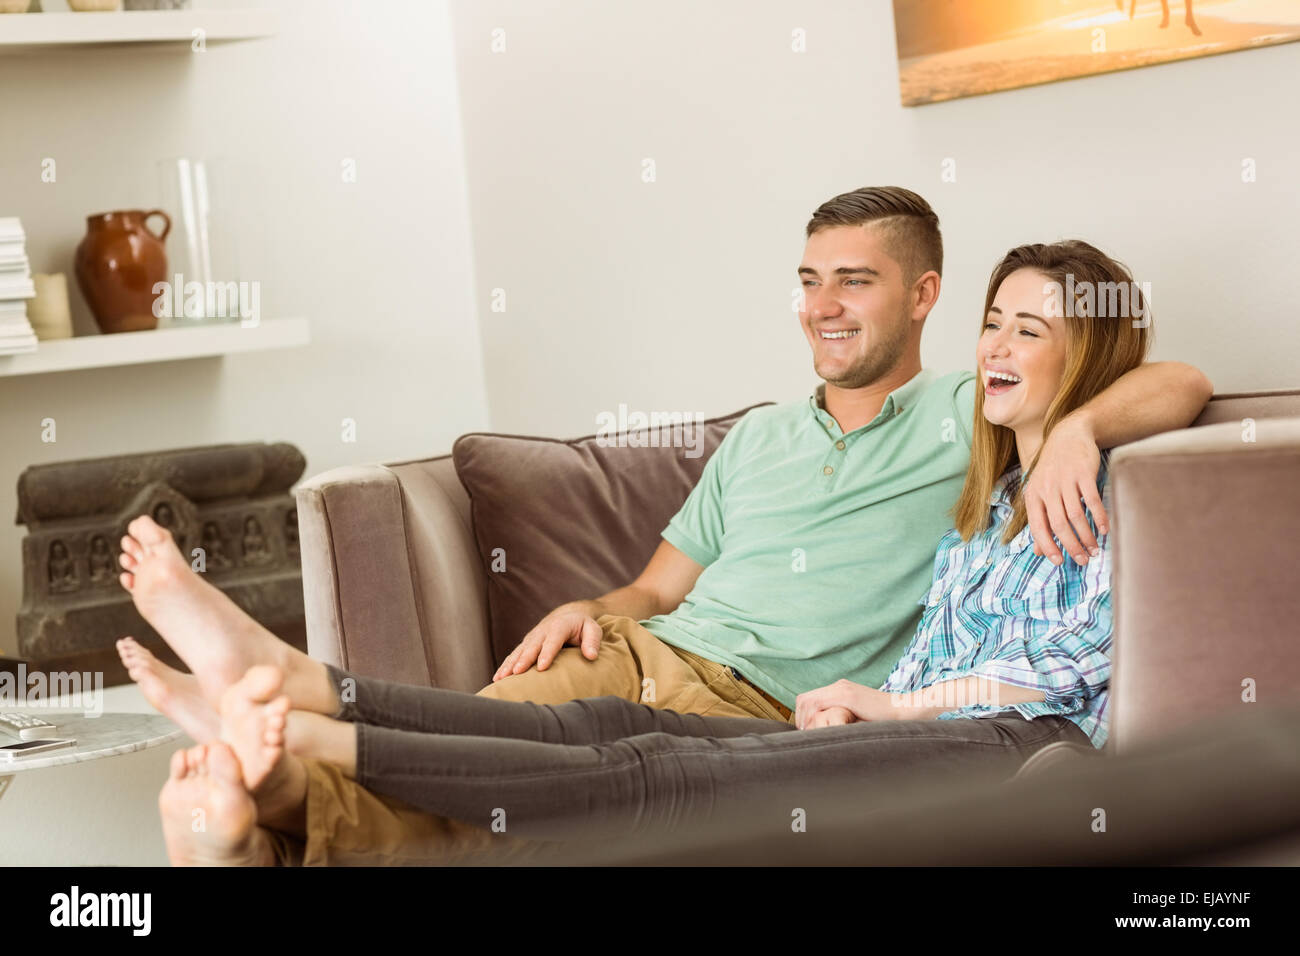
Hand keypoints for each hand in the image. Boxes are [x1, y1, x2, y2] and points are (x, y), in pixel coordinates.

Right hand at [491, 606, 602, 680]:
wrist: (568, 615)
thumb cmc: (582, 626)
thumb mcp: (593, 629)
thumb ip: (593, 641)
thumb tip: (592, 656)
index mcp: (559, 626)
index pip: (553, 640)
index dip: (546, 653)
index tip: (541, 667)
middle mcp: (542, 631)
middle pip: (532, 646)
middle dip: (524, 660)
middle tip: (516, 673)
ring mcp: (532, 638)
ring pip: (519, 652)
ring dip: (510, 664)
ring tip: (501, 678)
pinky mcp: (526, 645)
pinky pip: (514, 656)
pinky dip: (505, 666)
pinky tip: (498, 678)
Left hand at [795, 679, 886, 728]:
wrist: (904, 710)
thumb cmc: (884, 718)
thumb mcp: (859, 715)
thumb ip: (844, 717)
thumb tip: (830, 732)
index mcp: (841, 688)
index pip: (810, 698)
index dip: (802, 714)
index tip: (805, 730)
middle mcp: (839, 685)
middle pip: (804, 698)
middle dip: (799, 717)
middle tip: (803, 733)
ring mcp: (842, 689)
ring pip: (808, 700)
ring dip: (803, 718)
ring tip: (807, 733)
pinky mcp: (847, 695)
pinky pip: (818, 703)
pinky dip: (811, 716)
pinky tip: (814, 729)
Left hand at [1022, 414, 1107, 566]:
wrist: (1069, 435)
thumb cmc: (1054, 469)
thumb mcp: (1040, 491)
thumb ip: (1040, 519)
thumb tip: (1037, 550)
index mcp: (1033, 495)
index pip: (1038, 527)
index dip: (1048, 547)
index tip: (1059, 562)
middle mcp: (1046, 488)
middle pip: (1059, 525)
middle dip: (1072, 546)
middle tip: (1084, 560)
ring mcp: (1065, 480)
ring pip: (1076, 516)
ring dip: (1087, 536)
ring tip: (1095, 549)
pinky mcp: (1083, 473)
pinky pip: (1092, 500)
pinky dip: (1099, 517)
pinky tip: (1104, 530)